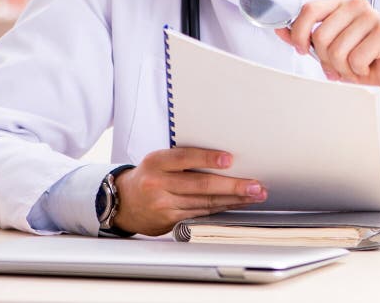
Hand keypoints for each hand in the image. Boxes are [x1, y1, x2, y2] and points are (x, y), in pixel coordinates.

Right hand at [113, 147, 266, 235]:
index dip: (208, 159)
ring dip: (233, 199)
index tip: (229, 159)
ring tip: (254, 195)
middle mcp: (158, 184)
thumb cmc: (149, 175)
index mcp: (156, 162)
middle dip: (232, 186)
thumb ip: (182, 158)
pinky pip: (200, 214)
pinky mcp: (170, 221)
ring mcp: (164, 205)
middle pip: (201, 185)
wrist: (124, 202)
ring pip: (205, 203)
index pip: (185, 158)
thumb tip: (221, 158)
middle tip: (255, 185)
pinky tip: (236, 204)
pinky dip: (221, 209)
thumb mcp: (158, 160)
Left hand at [276, 0, 379, 136]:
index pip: (309, 9)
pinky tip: (369, 66)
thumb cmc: (365, 60)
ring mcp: (372, 17)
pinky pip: (355, 59)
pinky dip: (359, 71)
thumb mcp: (329, 50)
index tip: (301, 49)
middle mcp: (356, 6)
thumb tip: (280, 29)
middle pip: (320, 36)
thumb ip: (305, 38)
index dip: (299, 32)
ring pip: (337, 50)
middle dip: (326, 59)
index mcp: (340, 5)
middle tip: (340, 65)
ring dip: (343, 68)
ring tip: (356, 66)